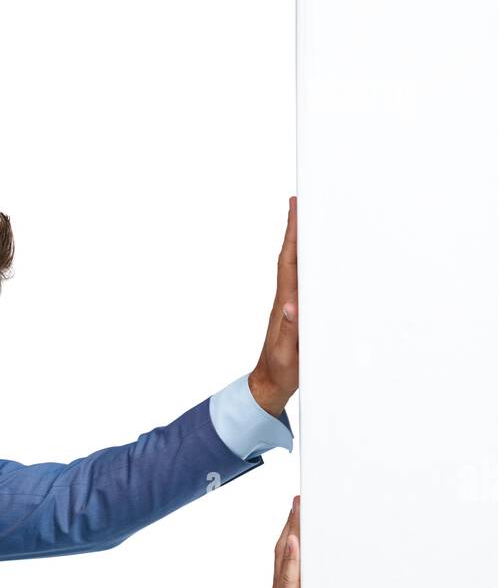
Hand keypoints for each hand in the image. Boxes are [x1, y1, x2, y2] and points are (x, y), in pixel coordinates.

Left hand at [248, 196, 297, 417]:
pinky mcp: (298, 314)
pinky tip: (317, 260)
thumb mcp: (287, 354)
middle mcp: (287, 300)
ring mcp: (292, 306)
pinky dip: (311, 266)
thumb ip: (289, 331)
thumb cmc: (279, 372)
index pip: (289, 262)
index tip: (295, 208)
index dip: (292, 235)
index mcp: (285, 304)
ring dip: (304, 244)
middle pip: (293, 257)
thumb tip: (290, 306)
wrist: (270, 386)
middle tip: (303, 202)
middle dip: (298, 229)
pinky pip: (306, 283)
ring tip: (312, 220)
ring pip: (299, 268)